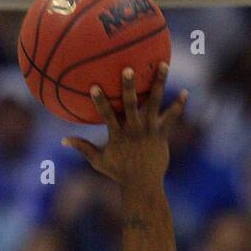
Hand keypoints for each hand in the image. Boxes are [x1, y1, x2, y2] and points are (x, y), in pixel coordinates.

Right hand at [63, 63, 188, 186]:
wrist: (143, 185)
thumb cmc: (119, 172)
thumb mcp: (98, 161)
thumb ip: (83, 148)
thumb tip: (63, 140)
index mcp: (118, 135)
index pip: (107, 115)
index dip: (101, 102)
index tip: (94, 86)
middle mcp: (135, 130)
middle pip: (132, 105)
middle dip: (129, 87)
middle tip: (128, 69)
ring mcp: (150, 131)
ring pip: (155, 103)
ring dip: (159, 84)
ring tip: (164, 64)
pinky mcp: (162, 134)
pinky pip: (172, 117)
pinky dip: (179, 105)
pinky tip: (186, 93)